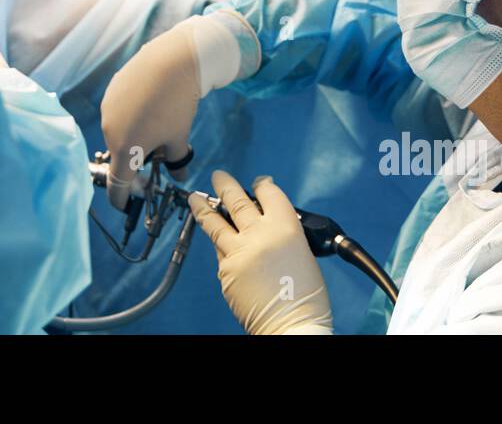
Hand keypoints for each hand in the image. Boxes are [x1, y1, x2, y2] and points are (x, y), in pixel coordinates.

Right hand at [100, 20, 201, 209]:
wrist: (173, 60)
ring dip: (133, 136)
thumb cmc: (177, 103)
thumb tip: (179, 176)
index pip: (116, 185)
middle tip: (156, 156)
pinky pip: (118, 112)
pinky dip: (130, 116)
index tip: (125, 205)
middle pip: (120, 156)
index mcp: (126, 150)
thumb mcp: (179, 137)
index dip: (120, 199)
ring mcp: (108, 110)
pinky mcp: (111, 91)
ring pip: (119, 133)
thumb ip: (177, 162)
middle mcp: (110, 132)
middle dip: (135, 161)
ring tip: (157, 123)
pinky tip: (149, 105)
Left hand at [189, 170, 333, 334]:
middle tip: (218, 176)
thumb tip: (264, 225)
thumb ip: (282, 235)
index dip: (262, 184)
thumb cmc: (305, 297)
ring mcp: (238, 251)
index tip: (258, 182)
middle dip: (225, 185)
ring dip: (204, 207)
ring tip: (196, 197)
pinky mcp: (225, 270)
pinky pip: (219, 251)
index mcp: (285, 227)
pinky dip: (218, 243)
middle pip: (237, 200)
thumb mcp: (304, 254)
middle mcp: (259, 234)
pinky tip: (216, 239)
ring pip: (215, 222)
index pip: (269, 194)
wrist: (291, 326)